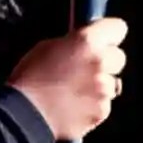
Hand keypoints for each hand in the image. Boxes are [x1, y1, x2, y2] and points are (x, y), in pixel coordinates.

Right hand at [7, 17, 127, 141]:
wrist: (24, 114)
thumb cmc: (30, 78)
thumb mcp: (48, 46)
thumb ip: (75, 43)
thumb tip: (86, 44)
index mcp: (87, 41)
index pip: (118, 27)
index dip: (110, 34)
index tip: (105, 38)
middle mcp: (100, 63)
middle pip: (119, 57)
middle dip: (106, 61)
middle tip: (86, 68)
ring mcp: (103, 89)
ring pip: (113, 83)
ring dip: (100, 85)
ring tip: (76, 90)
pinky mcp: (101, 111)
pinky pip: (105, 104)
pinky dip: (94, 105)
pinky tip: (75, 105)